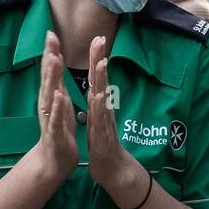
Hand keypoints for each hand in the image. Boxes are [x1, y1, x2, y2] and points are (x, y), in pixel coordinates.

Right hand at [33, 31, 77, 182]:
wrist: (54, 159)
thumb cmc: (59, 128)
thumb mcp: (60, 102)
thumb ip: (57, 83)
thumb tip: (54, 62)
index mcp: (52, 96)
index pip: (51, 71)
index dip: (51, 52)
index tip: (51, 32)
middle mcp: (47, 104)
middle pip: (48, 78)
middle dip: (49, 57)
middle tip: (50, 38)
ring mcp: (49, 117)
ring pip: (49, 94)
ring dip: (51, 77)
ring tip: (54, 60)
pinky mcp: (54, 132)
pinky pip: (55, 118)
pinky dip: (57, 106)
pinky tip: (59, 95)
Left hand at [87, 35, 145, 204]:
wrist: (112, 170)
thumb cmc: (102, 144)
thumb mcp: (98, 119)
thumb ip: (98, 102)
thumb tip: (98, 86)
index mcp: (99, 105)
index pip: (96, 78)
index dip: (95, 58)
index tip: (95, 38)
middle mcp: (105, 110)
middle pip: (102, 82)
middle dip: (99, 60)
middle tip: (99, 40)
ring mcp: (106, 122)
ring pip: (103, 97)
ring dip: (102, 81)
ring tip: (100, 63)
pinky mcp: (103, 136)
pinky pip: (101, 120)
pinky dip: (100, 109)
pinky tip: (99, 98)